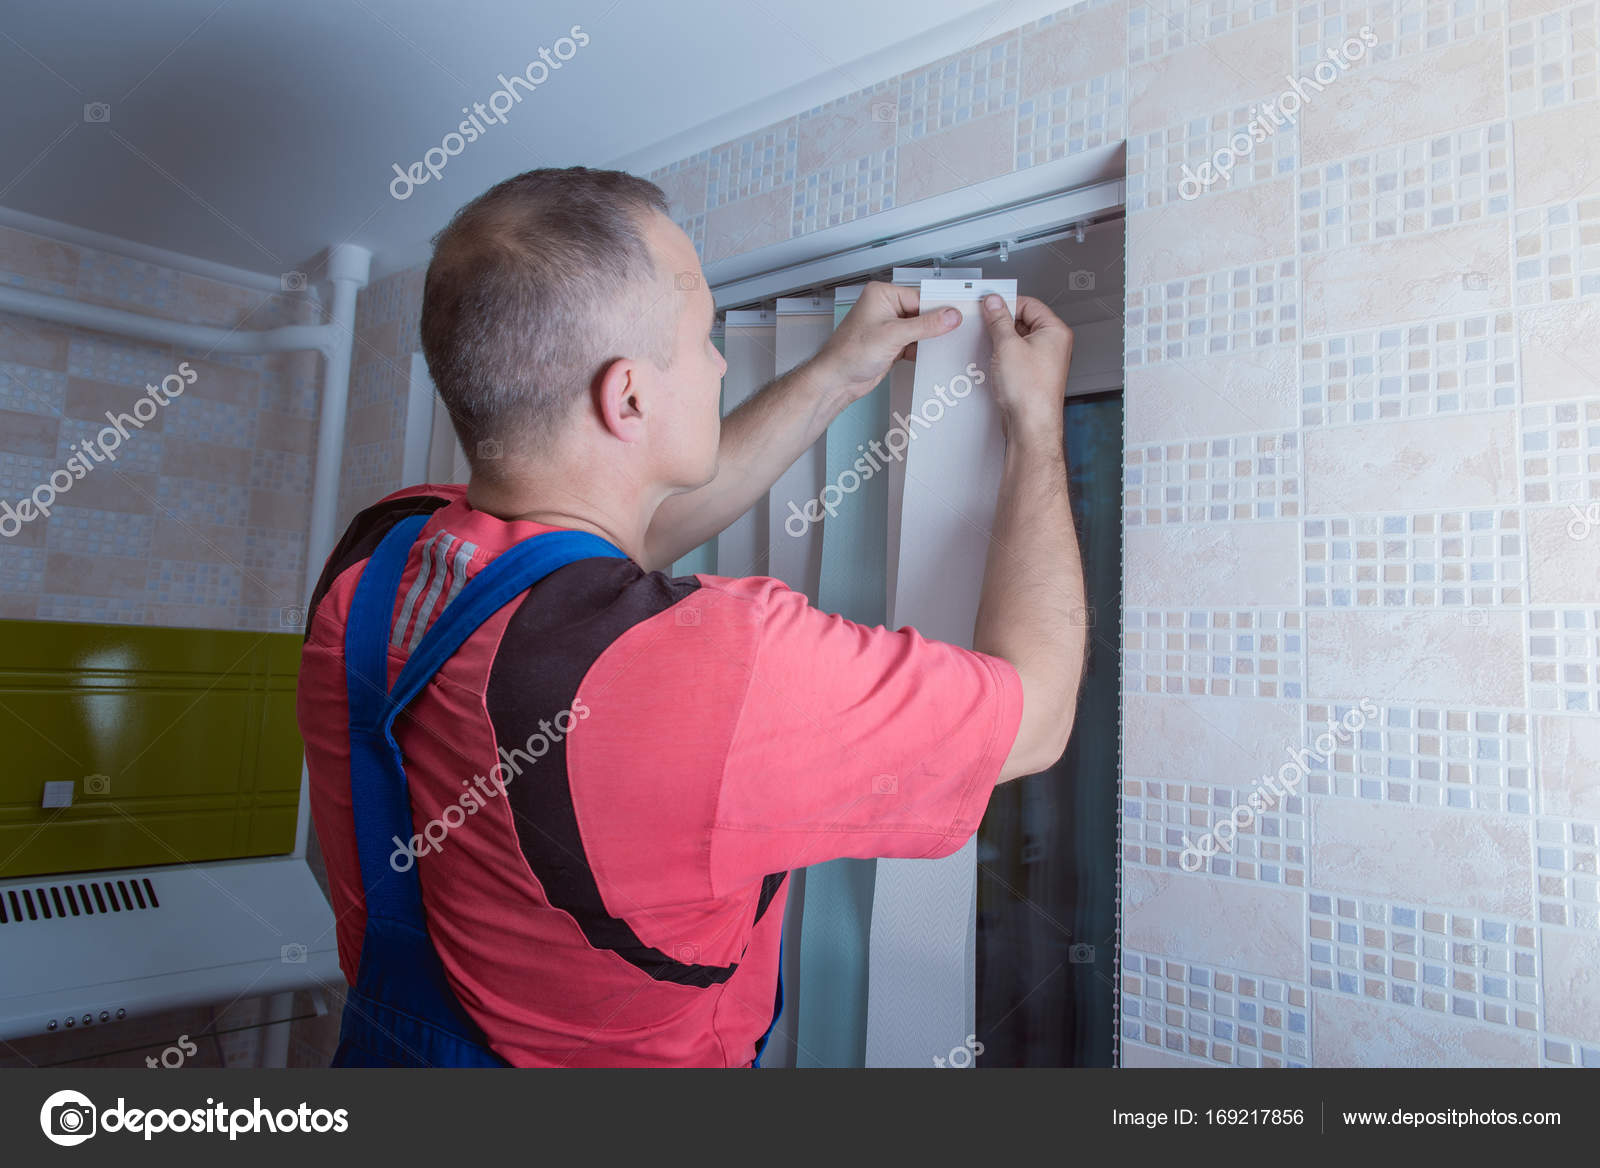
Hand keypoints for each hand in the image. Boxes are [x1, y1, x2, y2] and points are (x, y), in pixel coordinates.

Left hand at [810, 281, 961, 401]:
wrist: (837, 380)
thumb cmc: (849, 353)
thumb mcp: (893, 335)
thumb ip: (925, 325)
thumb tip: (949, 316)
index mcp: (882, 294)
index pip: (920, 296)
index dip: (939, 308)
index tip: (958, 315)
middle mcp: (885, 307)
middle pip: (922, 312)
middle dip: (935, 324)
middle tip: (953, 331)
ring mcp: (889, 327)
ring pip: (920, 329)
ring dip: (929, 338)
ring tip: (940, 345)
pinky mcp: (892, 344)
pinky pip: (915, 342)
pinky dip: (922, 349)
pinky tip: (928, 354)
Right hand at [977, 293, 1074, 441]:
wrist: (1031, 424)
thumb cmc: (1030, 392)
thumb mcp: (1007, 346)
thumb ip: (998, 320)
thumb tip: (994, 303)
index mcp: (1055, 331)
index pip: (1029, 304)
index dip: (1007, 303)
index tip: (990, 305)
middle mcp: (1054, 344)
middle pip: (1024, 320)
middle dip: (1003, 323)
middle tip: (987, 326)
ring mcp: (1044, 360)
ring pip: (1018, 339)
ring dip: (1002, 341)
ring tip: (991, 348)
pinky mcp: (1033, 374)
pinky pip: (1017, 355)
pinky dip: (1004, 355)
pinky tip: (994, 362)